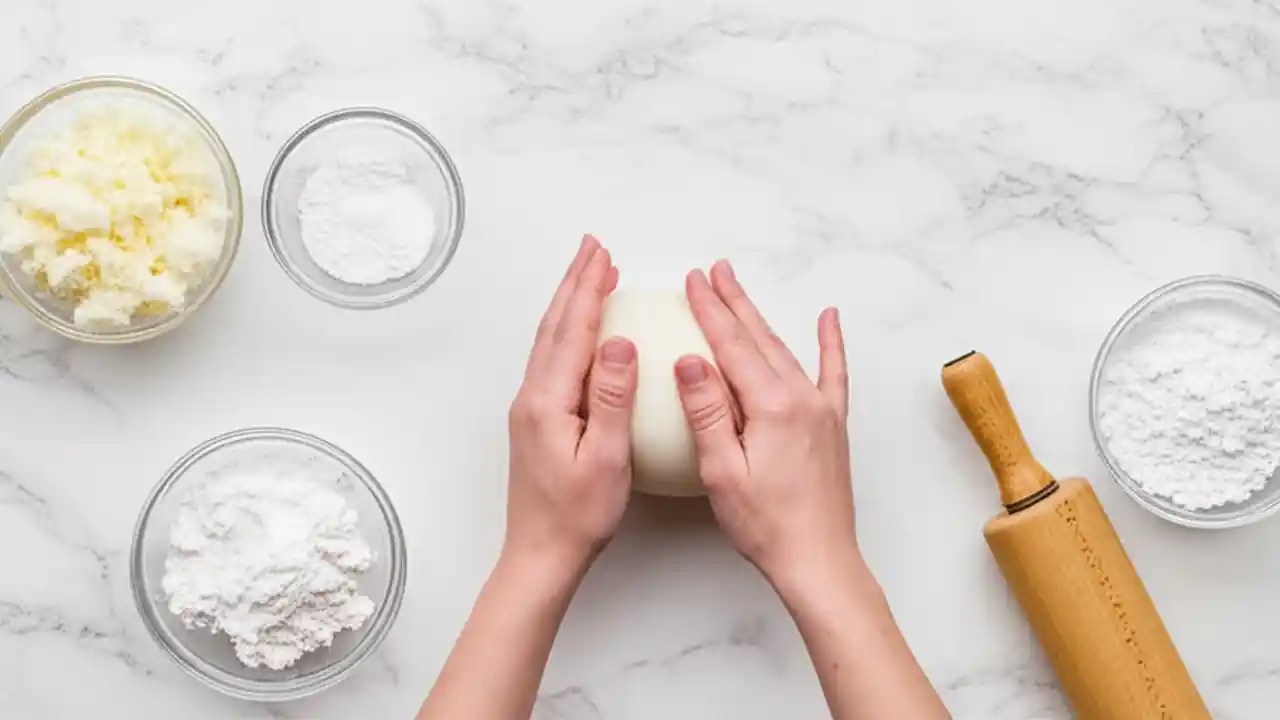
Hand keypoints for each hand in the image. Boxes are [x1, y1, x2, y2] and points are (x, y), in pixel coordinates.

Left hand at [505, 235, 636, 572]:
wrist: (541, 554)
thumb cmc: (578, 516)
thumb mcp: (607, 458)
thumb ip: (613, 398)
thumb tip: (620, 343)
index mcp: (548, 401)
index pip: (572, 331)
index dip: (588, 289)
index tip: (602, 256)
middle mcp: (532, 398)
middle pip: (555, 326)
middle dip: (575, 284)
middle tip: (594, 249)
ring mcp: (530, 408)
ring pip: (550, 341)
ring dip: (570, 304)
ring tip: (589, 276)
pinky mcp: (536, 420)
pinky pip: (552, 360)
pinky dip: (568, 333)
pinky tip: (584, 333)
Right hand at [674, 260, 855, 591]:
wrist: (818, 559)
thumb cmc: (767, 525)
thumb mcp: (722, 471)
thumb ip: (707, 411)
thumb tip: (690, 360)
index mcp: (771, 407)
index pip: (732, 346)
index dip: (710, 310)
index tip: (692, 282)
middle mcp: (801, 399)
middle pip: (759, 338)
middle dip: (733, 302)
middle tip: (712, 272)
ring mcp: (821, 410)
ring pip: (785, 350)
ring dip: (760, 319)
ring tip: (740, 291)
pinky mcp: (833, 425)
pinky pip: (833, 373)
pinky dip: (830, 344)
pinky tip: (829, 319)